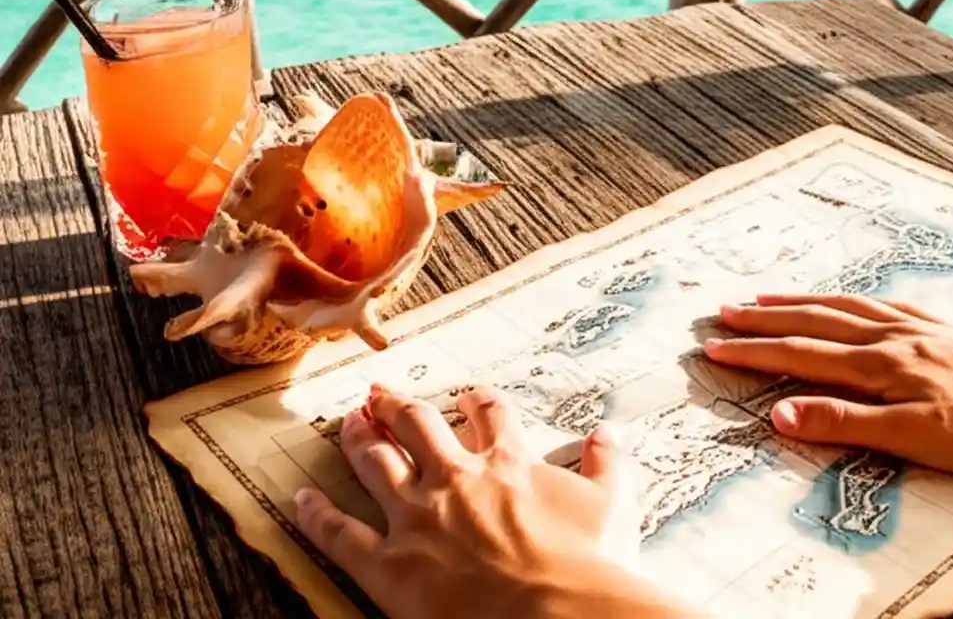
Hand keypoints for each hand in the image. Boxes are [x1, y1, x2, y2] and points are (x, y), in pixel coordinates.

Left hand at [293, 384, 683, 617]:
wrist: (557, 615)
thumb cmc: (590, 565)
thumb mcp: (613, 505)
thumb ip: (607, 464)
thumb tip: (609, 434)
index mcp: (508, 463)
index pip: (489, 415)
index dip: (476, 401)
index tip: (467, 396)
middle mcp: (456, 479)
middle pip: (419, 425)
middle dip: (398, 406)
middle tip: (381, 393)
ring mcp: (417, 518)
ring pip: (375, 463)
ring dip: (359, 439)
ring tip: (348, 422)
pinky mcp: (389, 564)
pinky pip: (339, 533)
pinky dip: (316, 513)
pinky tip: (300, 496)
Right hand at [703, 294, 952, 474]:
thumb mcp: (912, 436)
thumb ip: (844, 422)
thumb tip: (779, 413)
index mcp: (878, 365)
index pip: (800, 356)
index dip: (754, 352)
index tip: (712, 347)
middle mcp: (890, 338)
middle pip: (815, 322)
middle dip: (765, 319)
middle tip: (723, 313)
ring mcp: (917, 329)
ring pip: (845, 307)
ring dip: (802, 302)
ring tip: (768, 297)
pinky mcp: (941, 330)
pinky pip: (883, 305)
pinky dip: (853, 300)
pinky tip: (852, 301)